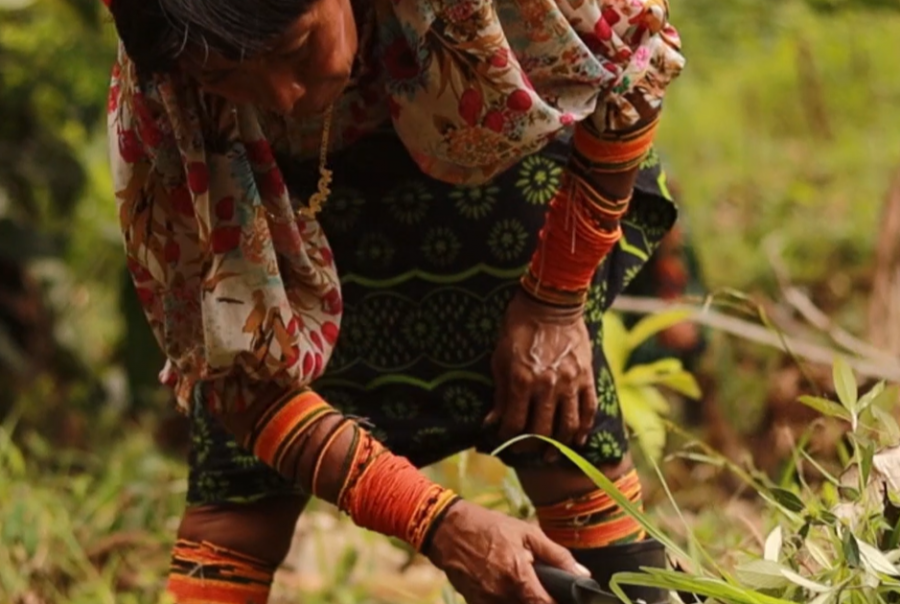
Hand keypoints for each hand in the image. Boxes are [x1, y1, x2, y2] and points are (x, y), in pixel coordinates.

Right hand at [426, 500, 589, 603]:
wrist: (448, 529)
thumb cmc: (489, 527)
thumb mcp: (526, 533)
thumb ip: (556, 555)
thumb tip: (582, 574)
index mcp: (518, 577)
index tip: (563, 599)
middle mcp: (502, 595)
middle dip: (539, 600)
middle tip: (543, 590)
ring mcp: (486, 602)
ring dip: (522, 600)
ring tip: (522, 585)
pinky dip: (505, 600)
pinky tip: (506, 588)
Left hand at [488, 288, 596, 454]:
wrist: (550, 304)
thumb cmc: (518, 329)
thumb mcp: (500, 358)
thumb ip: (500, 394)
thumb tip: (491, 423)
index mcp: (522, 381)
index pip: (515, 424)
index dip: (507, 438)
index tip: (503, 440)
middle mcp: (547, 386)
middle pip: (542, 431)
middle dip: (532, 447)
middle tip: (527, 452)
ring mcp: (570, 382)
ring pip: (567, 426)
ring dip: (559, 446)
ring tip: (551, 455)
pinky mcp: (587, 377)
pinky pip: (588, 410)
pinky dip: (583, 429)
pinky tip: (577, 441)